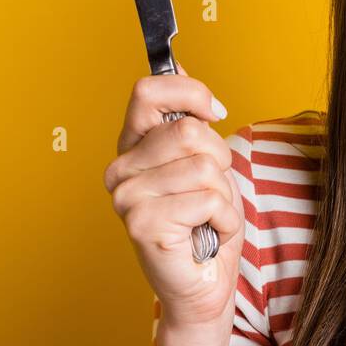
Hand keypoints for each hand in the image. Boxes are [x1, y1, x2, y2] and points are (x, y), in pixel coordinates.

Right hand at [102, 63, 244, 334]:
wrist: (204, 284)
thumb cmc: (207, 224)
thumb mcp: (205, 160)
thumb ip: (188, 117)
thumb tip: (177, 60)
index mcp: (132, 147)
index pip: (147, 90)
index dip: (190, 92)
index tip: (214, 111)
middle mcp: (121, 170)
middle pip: (188, 131)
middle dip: (220, 159)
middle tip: (212, 190)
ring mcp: (127, 199)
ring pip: (204, 167)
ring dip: (223, 195)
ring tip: (208, 217)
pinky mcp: (143, 226)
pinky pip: (208, 200)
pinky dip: (224, 219)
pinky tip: (208, 235)